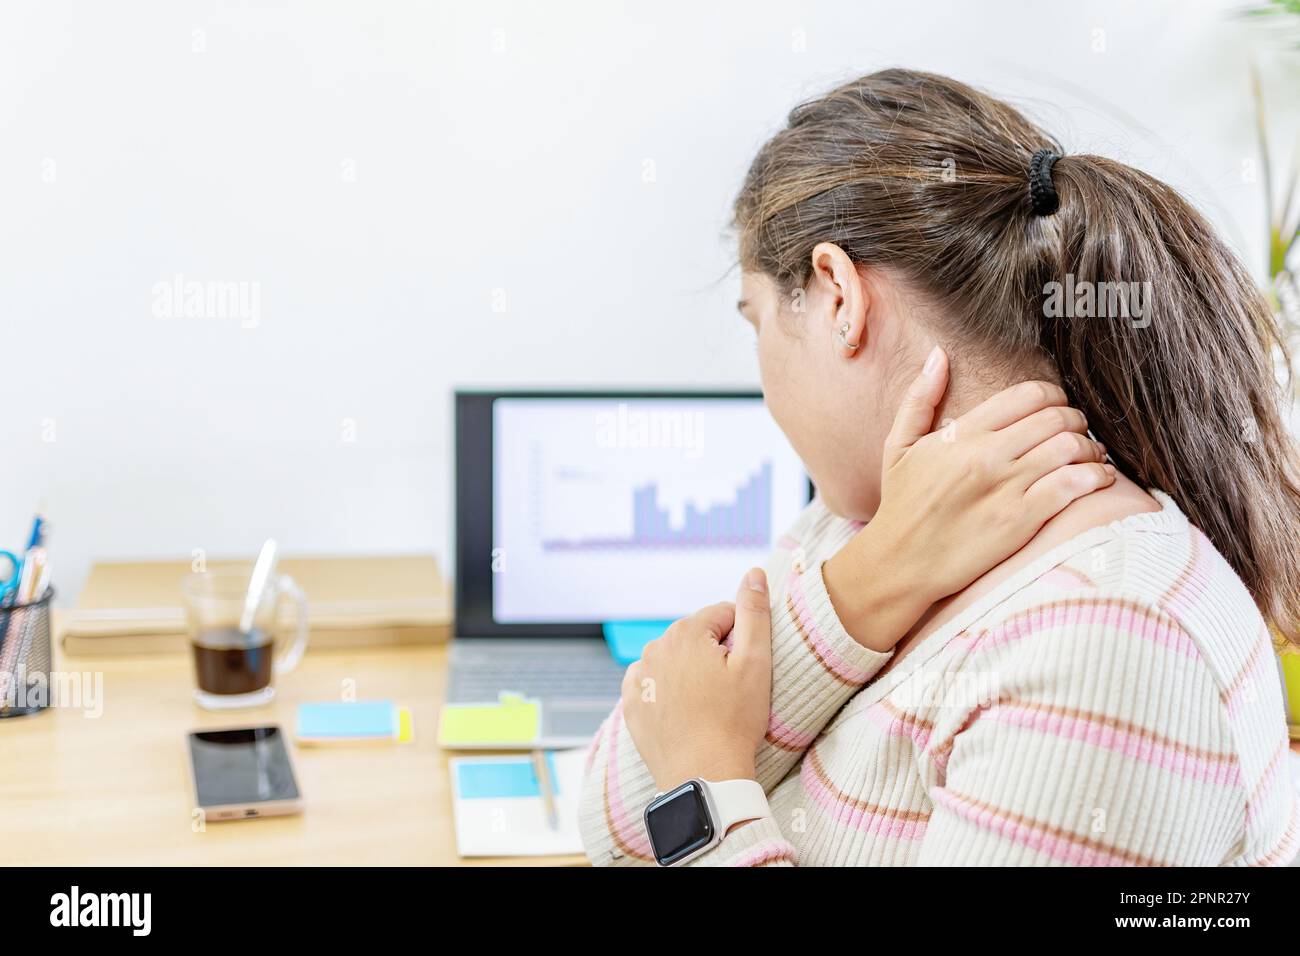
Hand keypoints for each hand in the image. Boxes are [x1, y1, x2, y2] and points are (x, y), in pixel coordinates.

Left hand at [621, 569, 772, 791]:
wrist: (704, 776)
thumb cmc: (735, 721)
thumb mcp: (756, 662)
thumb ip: (754, 612)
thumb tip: (754, 572)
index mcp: (686, 632)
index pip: (723, 616)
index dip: (742, 639)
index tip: (745, 670)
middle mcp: (655, 647)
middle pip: (696, 637)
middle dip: (714, 654)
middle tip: (729, 691)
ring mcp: (639, 676)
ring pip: (674, 659)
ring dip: (691, 672)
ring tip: (708, 705)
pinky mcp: (631, 704)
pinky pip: (653, 684)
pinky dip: (668, 691)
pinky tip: (685, 711)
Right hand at [824, 346, 1114, 650]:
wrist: (899, 563)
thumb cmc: (901, 506)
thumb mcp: (898, 447)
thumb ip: (919, 398)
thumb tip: (938, 355)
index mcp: (962, 434)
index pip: (1027, 395)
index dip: (1053, 395)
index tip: (1057, 407)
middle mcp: (986, 455)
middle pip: (1056, 417)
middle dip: (1076, 419)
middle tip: (1078, 431)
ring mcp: (1006, 487)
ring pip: (1071, 447)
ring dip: (1091, 448)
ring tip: (1092, 455)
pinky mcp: (1022, 519)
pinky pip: (1074, 485)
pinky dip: (1095, 477)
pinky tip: (1099, 479)